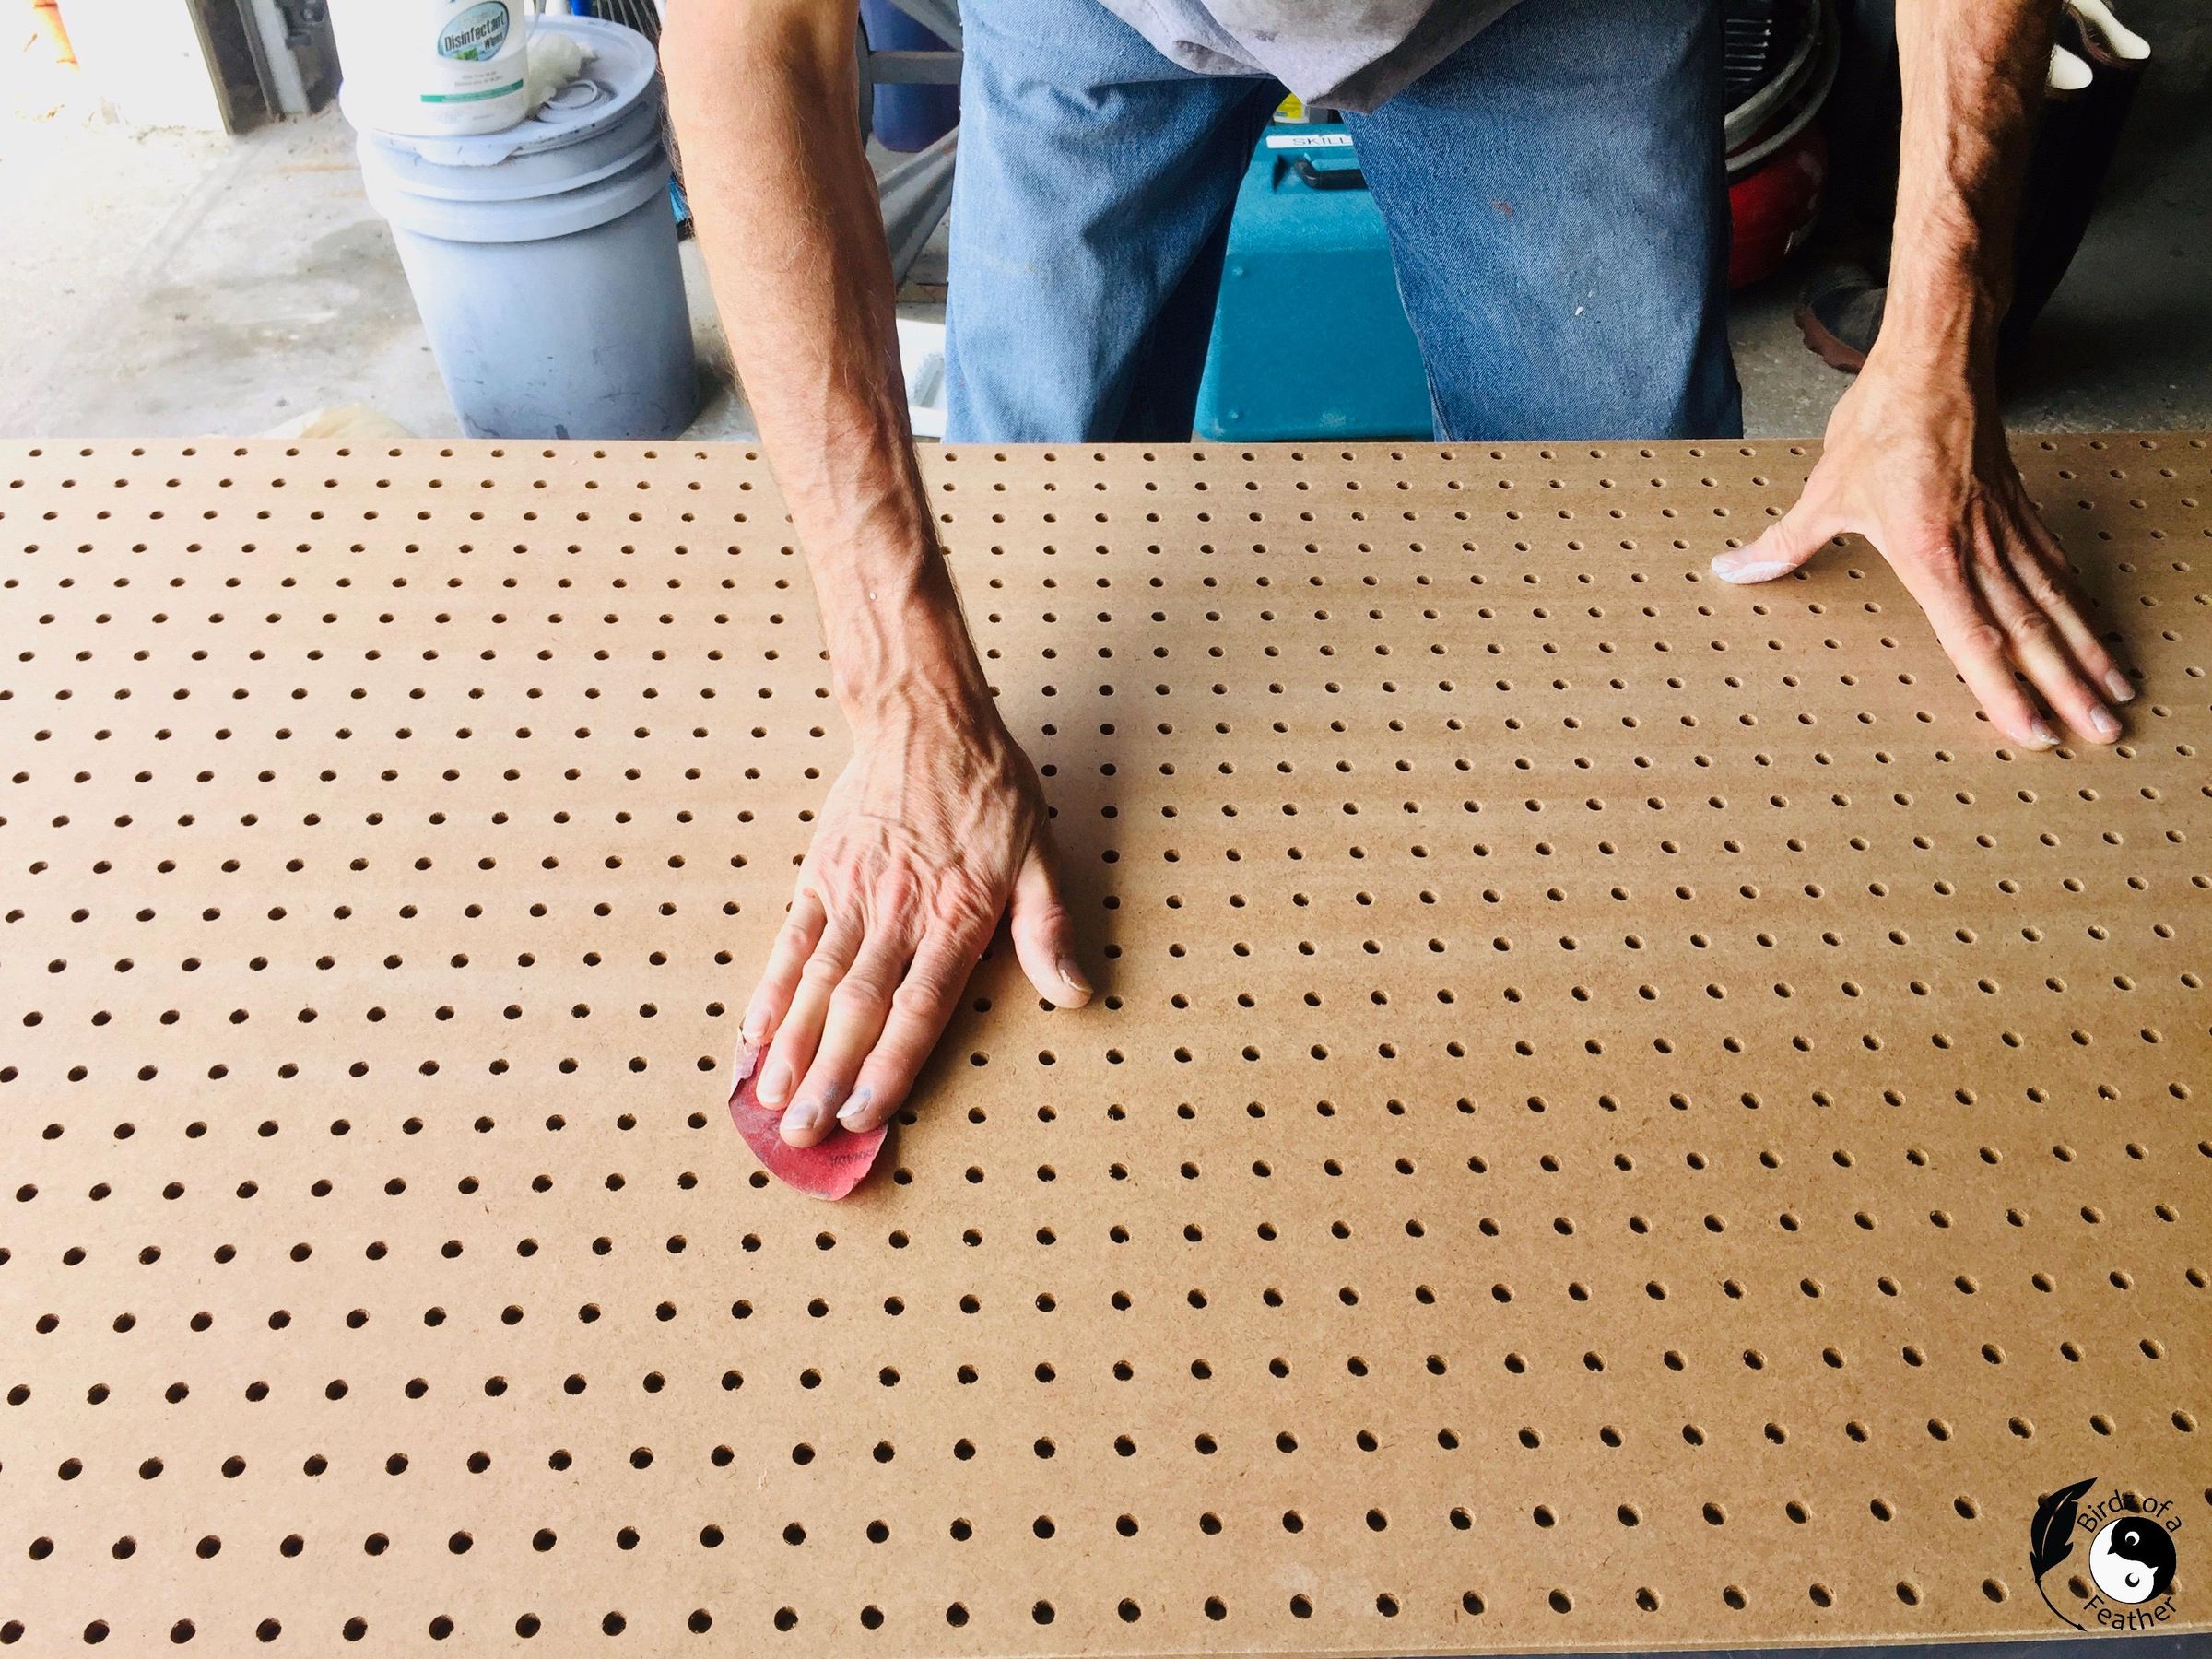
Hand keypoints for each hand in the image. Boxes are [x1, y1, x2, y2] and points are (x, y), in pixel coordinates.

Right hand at [740, 693, 1088, 1146]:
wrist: (925, 718)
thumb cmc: (990, 791)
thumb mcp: (1039, 856)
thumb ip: (1046, 929)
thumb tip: (1075, 995)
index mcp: (957, 918)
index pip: (917, 1009)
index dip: (888, 1068)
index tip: (862, 1118)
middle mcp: (898, 913)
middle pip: (857, 1009)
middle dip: (827, 1077)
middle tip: (803, 1136)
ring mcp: (852, 894)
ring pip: (816, 983)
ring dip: (791, 1047)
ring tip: (769, 1102)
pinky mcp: (820, 875)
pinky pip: (790, 941)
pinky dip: (771, 991)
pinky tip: (753, 1037)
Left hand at [1711, 360, 2131, 748]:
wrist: (1936, 360)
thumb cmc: (1883, 421)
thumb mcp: (1825, 492)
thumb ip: (1784, 544)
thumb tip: (1736, 570)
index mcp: (1932, 553)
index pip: (1973, 639)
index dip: (2003, 691)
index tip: (2032, 731)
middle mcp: (1980, 548)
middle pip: (2032, 631)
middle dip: (2067, 688)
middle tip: (2102, 732)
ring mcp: (2007, 528)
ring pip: (2056, 603)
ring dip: (2088, 652)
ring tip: (2116, 694)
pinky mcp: (2019, 508)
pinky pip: (2056, 566)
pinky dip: (2080, 603)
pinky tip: (2092, 627)